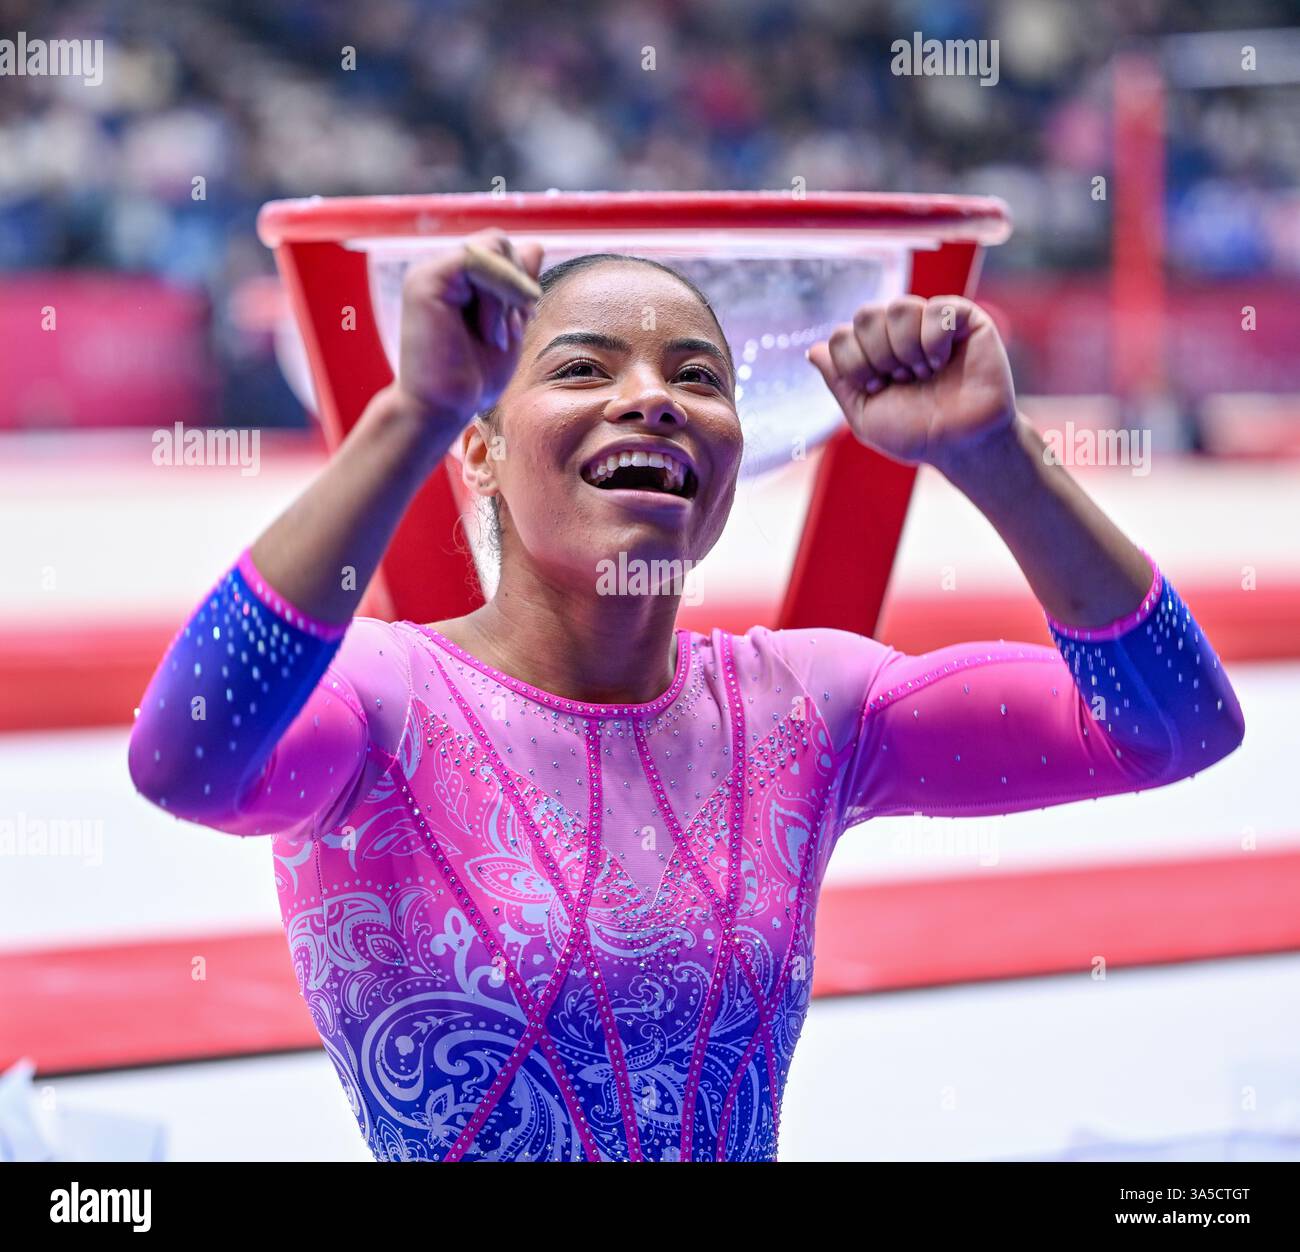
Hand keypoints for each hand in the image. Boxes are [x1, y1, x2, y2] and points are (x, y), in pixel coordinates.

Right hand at [395, 229, 543, 429]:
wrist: (441, 411)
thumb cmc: (472, 378)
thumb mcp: (508, 326)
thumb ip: (517, 288)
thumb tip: (534, 245)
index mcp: (456, 280)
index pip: (501, 250)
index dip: (521, 281)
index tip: (520, 325)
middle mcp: (440, 271)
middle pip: (498, 242)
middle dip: (517, 285)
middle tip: (508, 333)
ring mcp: (429, 273)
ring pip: (492, 247)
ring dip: (507, 295)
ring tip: (493, 337)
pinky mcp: (426, 281)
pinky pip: (477, 259)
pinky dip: (495, 295)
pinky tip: (488, 330)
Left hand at [807, 295, 1015, 469]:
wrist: (960, 444)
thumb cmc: (916, 434)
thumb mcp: (865, 416)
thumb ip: (839, 381)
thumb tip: (813, 349)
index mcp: (872, 352)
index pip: (841, 335)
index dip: (854, 365)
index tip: (876, 389)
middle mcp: (898, 332)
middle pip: (866, 315)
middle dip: (878, 356)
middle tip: (901, 381)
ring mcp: (929, 322)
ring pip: (899, 307)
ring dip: (907, 350)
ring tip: (924, 374)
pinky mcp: (963, 318)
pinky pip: (936, 308)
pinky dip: (934, 340)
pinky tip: (943, 361)